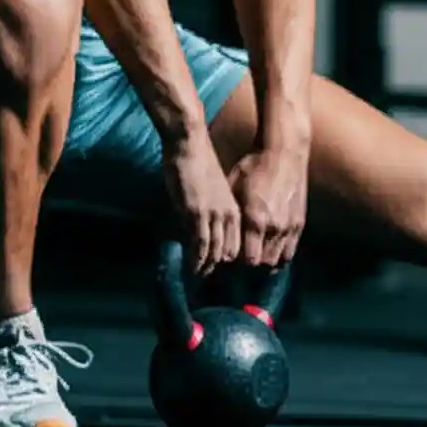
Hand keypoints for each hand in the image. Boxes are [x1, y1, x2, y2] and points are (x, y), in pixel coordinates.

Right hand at [162, 132, 241, 274]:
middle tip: (203, 281)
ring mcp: (214, 215)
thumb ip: (208, 212)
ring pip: (216, 252)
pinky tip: (191, 269)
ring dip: (205, 268)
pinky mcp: (197, 213)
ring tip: (195, 279)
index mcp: (234, 209)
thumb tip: (199, 230)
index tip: (216, 270)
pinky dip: (196, 260)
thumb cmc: (197, 164)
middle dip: (217, 268)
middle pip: (229, 252)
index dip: (227, 260)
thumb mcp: (210, 193)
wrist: (189, 144)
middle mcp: (228, 215)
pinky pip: (200, 244)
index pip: (236, 244)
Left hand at [229, 147, 308, 266]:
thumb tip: (215, 230)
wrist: (284, 152)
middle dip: (250, 265)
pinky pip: (291, 251)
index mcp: (255, 219)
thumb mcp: (233, 186)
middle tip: (239, 258)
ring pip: (278, 260)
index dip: (237, 261)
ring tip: (254, 257)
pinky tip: (270, 253)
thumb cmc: (252, 166)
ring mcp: (289, 226)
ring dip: (265, 261)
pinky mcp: (299, 223)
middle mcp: (274, 227)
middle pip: (262, 263)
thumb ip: (228, 212)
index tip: (228, 256)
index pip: (247, 259)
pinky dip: (280, 256)